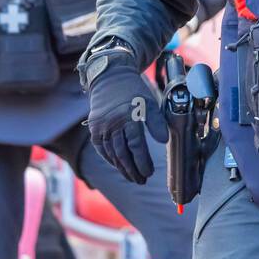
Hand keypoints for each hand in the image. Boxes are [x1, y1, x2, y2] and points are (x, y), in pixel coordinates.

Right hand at [86, 62, 166, 183]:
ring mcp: (101, 126)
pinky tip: (119, 166)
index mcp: (128, 116)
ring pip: (111, 153)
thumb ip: (156, 122)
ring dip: (122, 168)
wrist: (110, 78)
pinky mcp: (94, 128)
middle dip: (132, 169)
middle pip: (122, 153)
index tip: (149, 172)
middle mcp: (112, 123)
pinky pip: (102, 149)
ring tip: (132, 177)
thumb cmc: (134, 91)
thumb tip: (164, 141)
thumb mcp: (149, 102)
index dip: (142, 161)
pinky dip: (110, 159)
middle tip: (141, 180)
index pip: (136, 145)